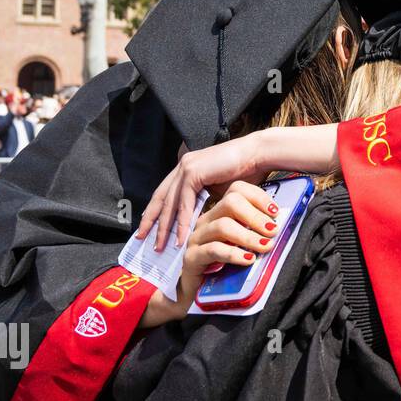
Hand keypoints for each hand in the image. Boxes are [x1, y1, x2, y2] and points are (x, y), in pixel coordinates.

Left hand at [136, 135, 265, 250]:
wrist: (258, 155)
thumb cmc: (247, 172)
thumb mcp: (220, 190)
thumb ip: (206, 200)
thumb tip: (200, 218)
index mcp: (188, 169)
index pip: (166, 193)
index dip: (156, 211)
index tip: (148, 227)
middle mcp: (183, 166)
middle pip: (161, 198)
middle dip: (150, 221)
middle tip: (142, 239)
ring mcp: (186, 167)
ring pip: (169, 202)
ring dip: (164, 226)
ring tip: (160, 245)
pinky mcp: (193, 172)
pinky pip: (184, 202)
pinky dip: (182, 222)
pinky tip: (181, 237)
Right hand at [139, 181, 279, 328]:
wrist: (197, 292)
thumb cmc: (225, 267)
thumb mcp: (243, 245)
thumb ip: (257, 232)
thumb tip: (280, 225)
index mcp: (220, 213)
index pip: (237, 190)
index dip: (258, 197)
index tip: (276, 212)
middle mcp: (207, 221)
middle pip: (230, 203)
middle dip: (255, 216)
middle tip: (272, 231)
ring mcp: (197, 238)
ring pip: (223, 226)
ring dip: (248, 236)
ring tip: (265, 246)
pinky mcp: (191, 257)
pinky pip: (213, 249)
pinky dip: (234, 253)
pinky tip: (248, 258)